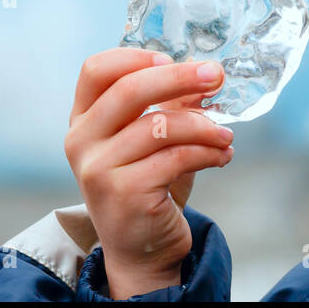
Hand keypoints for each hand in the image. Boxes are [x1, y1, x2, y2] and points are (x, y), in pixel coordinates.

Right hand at [64, 48, 233, 297]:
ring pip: (160, 126)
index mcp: (84, 119)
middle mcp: (82, 141)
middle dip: (179, 77)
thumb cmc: (148, 184)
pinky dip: (208, 152)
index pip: (96, 70)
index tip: (171, 57)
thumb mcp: (154, 139)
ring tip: (226, 136)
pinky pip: (176, 158)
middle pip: (129, 90)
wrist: (140, 250)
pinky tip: (222, 156)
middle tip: (215, 75)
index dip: (135, 57)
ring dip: (204, 126)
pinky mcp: (124, 193)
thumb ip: (169, 105)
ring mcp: (98, 169)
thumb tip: (204, 74)